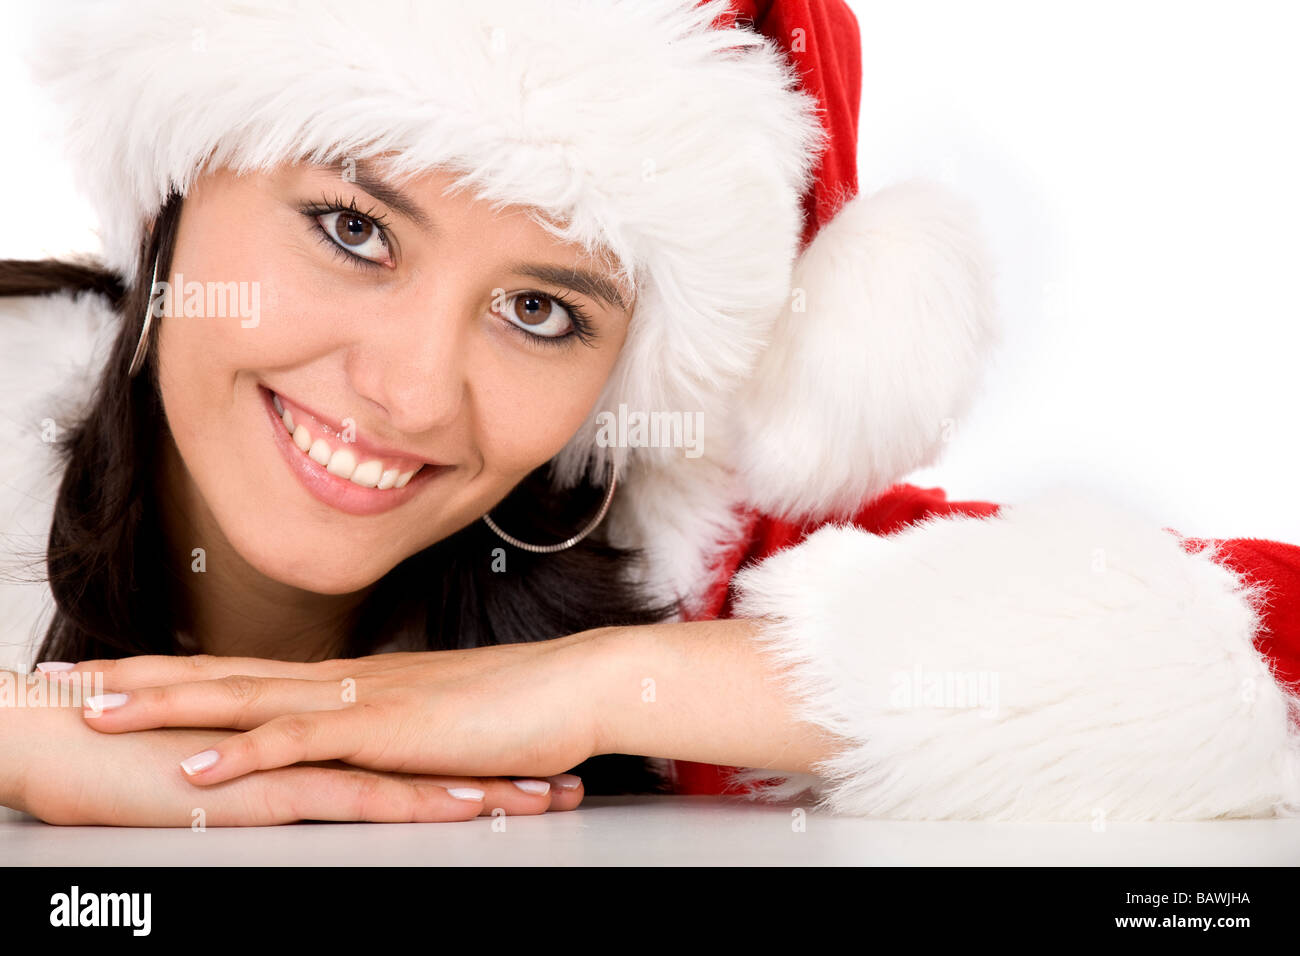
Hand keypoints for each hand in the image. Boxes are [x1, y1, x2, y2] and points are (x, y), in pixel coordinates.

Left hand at [54, 630, 609, 787]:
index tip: (123, 672)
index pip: (249, 670)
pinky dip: (247, 751)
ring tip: (101, 712)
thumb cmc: (516, 707)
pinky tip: (199, 763)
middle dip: (144, 678)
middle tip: (73, 677)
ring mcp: (363, 702)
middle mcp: (346, 682)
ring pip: (248, 698)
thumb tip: (359, 750)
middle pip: (227, 673)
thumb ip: (390, 733)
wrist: (573, 687)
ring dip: (169, 706)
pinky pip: (304, 744)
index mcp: (353, 681)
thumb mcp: (437, 723)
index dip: (181, 671)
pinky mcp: (388, 730)